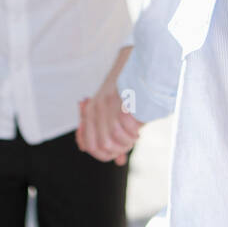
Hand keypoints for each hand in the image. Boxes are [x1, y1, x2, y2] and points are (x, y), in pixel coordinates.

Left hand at [76, 46, 142, 164]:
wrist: (134, 65)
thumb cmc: (125, 93)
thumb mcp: (113, 113)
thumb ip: (112, 135)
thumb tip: (118, 161)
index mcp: (88, 112)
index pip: (89, 146)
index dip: (103, 154)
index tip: (116, 153)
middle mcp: (94, 109)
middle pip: (103, 146)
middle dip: (119, 150)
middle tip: (129, 144)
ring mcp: (106, 105)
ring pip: (113, 140)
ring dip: (127, 142)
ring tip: (135, 136)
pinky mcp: (120, 101)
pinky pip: (126, 129)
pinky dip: (134, 133)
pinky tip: (139, 129)